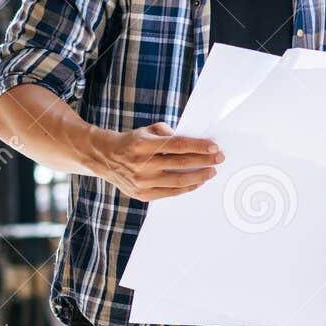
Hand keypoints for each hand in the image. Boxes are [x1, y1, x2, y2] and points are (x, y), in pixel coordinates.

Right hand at [96, 121, 223, 201]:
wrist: (106, 158)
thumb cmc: (132, 142)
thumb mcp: (148, 130)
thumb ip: (168, 134)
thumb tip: (191, 144)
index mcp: (144, 144)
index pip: (178, 145)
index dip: (198, 146)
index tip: (214, 147)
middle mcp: (142, 164)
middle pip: (181, 163)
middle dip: (204, 161)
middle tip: (219, 159)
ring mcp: (142, 182)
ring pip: (178, 181)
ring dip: (199, 176)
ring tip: (210, 172)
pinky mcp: (142, 194)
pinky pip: (170, 193)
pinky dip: (186, 188)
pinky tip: (196, 182)